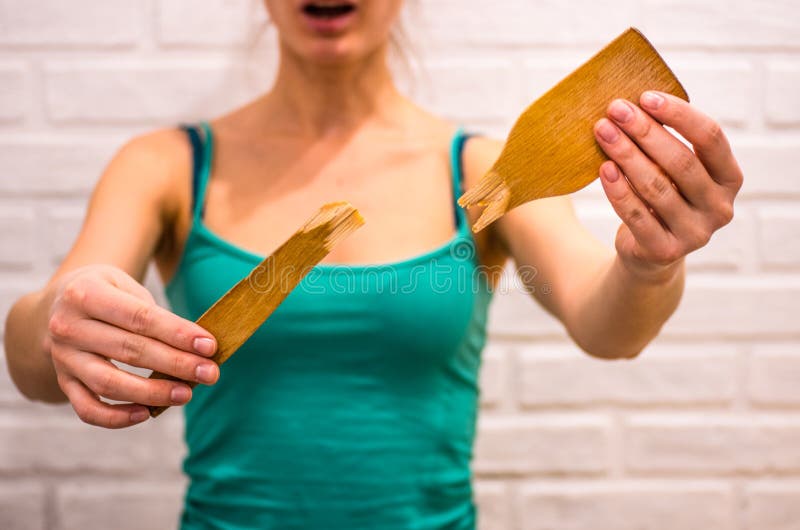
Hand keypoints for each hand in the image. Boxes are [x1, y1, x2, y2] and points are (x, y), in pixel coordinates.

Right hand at [45, 264, 218, 427]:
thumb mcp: (125, 285)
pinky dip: (115, 417)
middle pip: (129, 350)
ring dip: (151, 393)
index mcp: (86, 294)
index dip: (177, 333)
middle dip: (175, 364)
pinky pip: (86, 408)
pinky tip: (146, 413)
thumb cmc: (107, 294)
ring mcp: (63, 357)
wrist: (58, 303)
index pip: (140, 318)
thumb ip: (154, 313)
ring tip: (186, 394)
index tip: (209, 346)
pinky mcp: (63, 381)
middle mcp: (68, 326)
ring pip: (108, 383)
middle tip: (210, 373)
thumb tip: (196, 347)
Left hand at [593, 90, 742, 280]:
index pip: (710, 137)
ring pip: (656, 186)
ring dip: (627, 155)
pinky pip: (637, 215)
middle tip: (616, 110)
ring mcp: (695, 233)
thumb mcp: (673, 171)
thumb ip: (666, 143)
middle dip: (645, 131)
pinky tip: (604, 168)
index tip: (645, 97)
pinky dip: (618, 190)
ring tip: (603, 132)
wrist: (651, 252)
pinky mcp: (665, 250)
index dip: (679, 114)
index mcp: (729, 178)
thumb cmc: (663, 196)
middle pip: (680, 160)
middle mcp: (719, 207)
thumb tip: (632, 104)